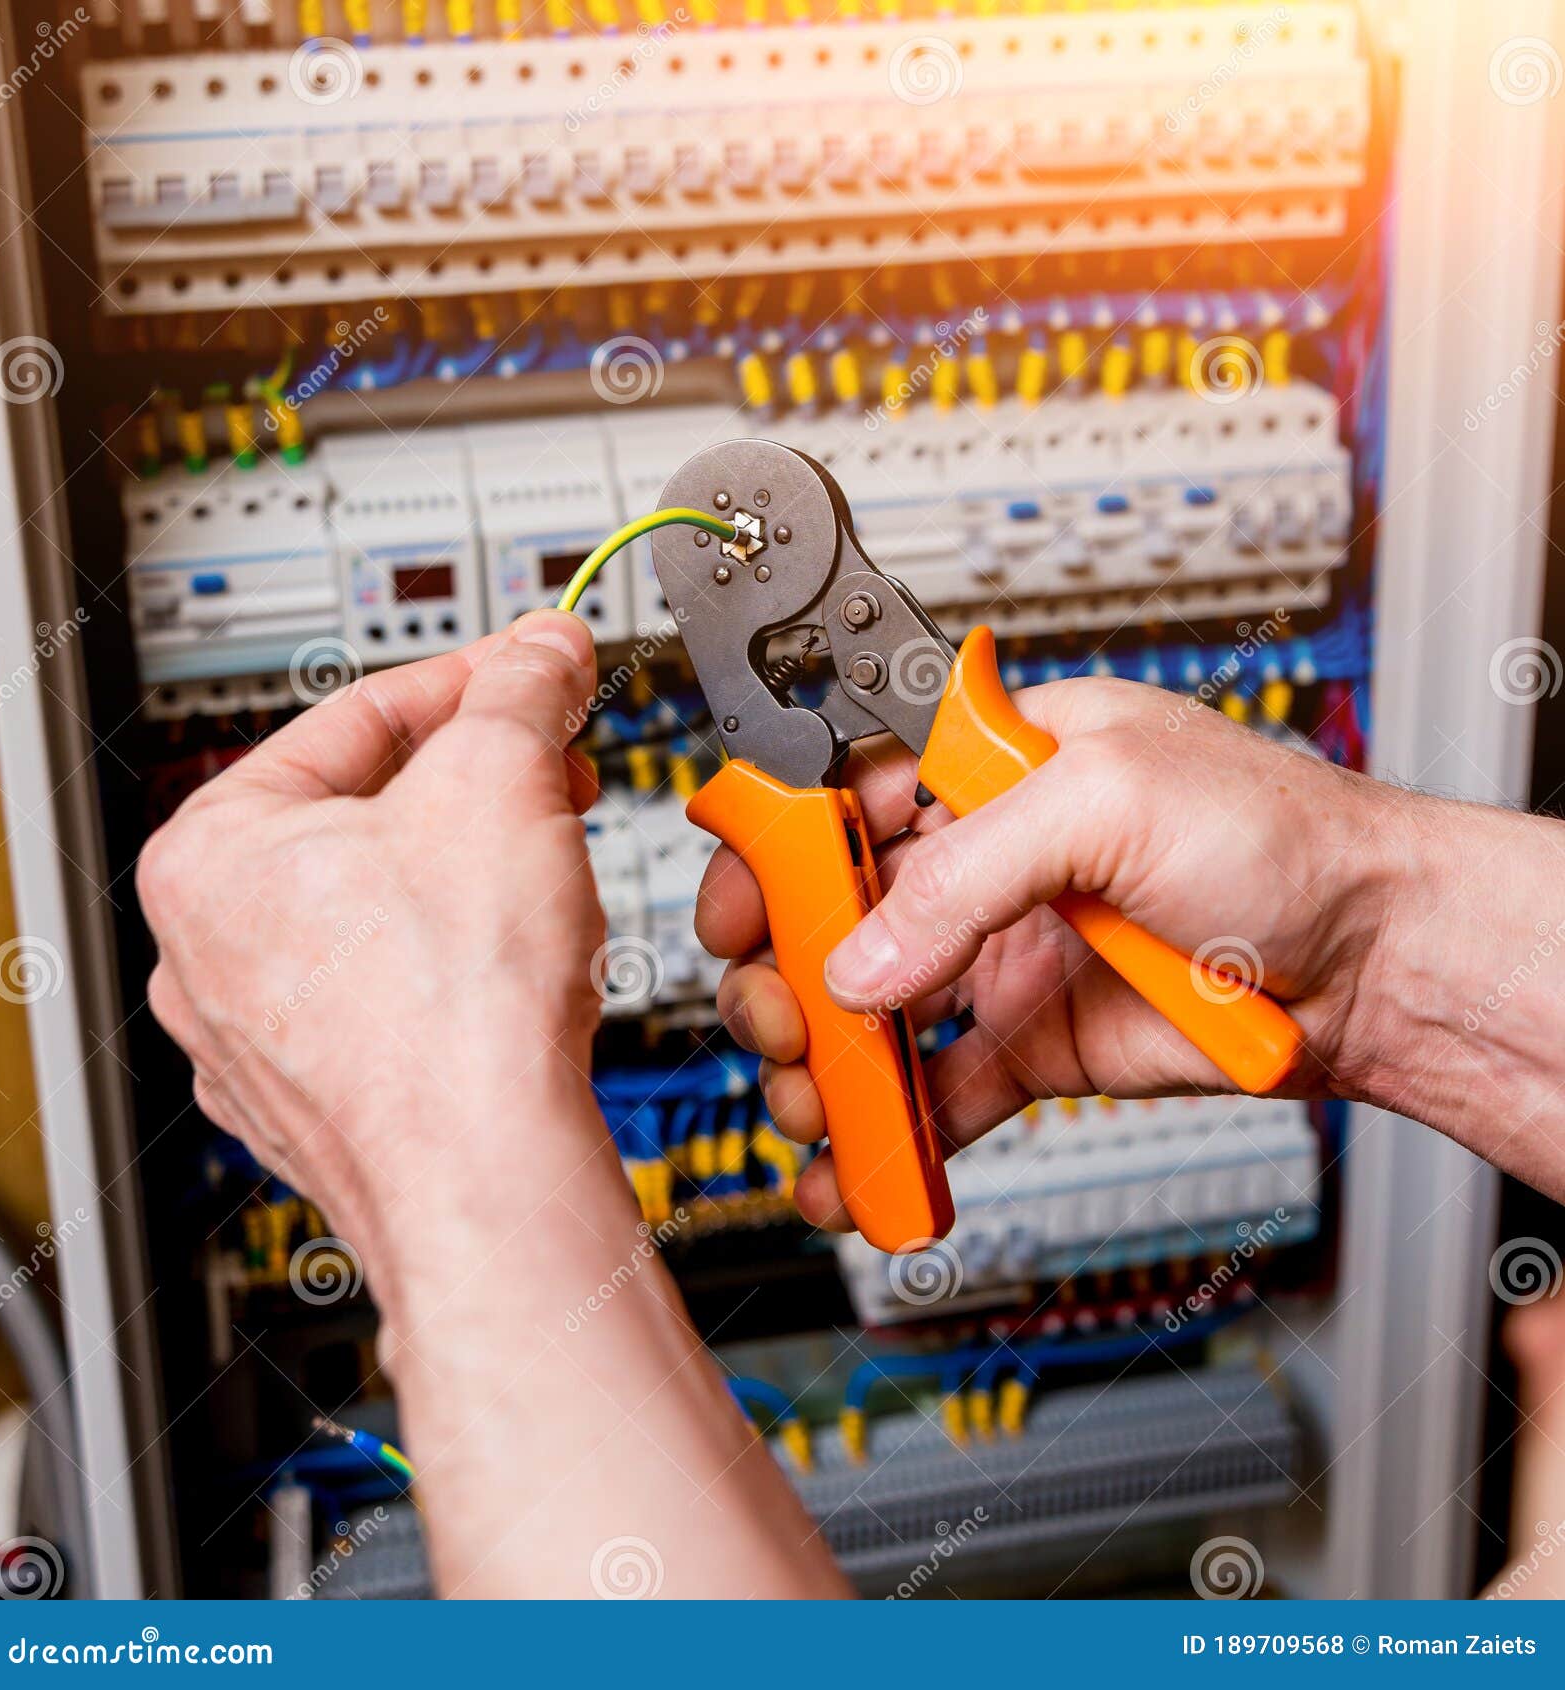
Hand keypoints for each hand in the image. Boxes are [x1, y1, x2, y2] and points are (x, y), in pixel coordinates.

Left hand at [138, 612, 606, 1315]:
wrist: (485, 1177)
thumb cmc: (456, 1005)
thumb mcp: (500, 778)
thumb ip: (522, 689)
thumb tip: (542, 651)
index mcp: (205, 854)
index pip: (355, 719)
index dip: (472, 682)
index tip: (535, 675)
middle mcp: (206, 953)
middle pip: (367, 816)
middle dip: (480, 785)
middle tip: (557, 771)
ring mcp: (258, 1042)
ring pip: (381, 912)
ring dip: (471, 873)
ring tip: (548, 869)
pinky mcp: (321, 1106)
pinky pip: (391, 999)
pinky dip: (455, 968)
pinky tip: (514, 969)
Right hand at [697, 679, 1419, 1232]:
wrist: (1374, 966)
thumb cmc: (1284, 840)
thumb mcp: (1114, 799)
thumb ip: (971, 869)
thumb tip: (862, 958)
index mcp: (991, 763)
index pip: (842, 792)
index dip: (773, 844)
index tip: (737, 905)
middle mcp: (983, 857)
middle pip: (832, 911)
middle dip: (786, 969)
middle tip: (787, 1019)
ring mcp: (1000, 955)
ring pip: (867, 1011)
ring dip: (825, 1061)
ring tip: (820, 1101)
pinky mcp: (1029, 1042)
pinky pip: (933, 1092)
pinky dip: (888, 1135)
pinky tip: (855, 1166)